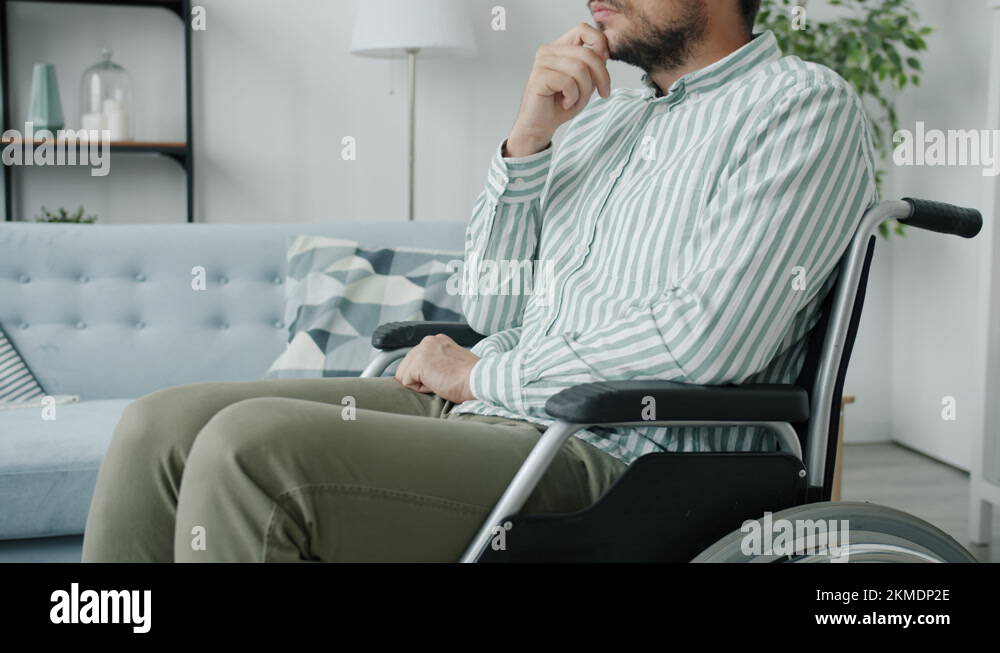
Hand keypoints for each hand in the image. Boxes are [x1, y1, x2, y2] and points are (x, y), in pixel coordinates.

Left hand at [395, 334, 480, 403]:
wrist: (478, 379)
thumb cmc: (471, 377)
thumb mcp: (451, 361)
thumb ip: (436, 361)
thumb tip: (425, 373)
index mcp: (436, 340)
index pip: (417, 359)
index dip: (427, 373)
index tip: (444, 375)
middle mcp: (427, 341)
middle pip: (407, 366)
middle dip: (421, 378)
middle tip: (443, 379)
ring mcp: (421, 351)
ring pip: (404, 375)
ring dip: (421, 383)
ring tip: (441, 381)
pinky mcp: (418, 364)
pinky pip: (407, 383)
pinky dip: (421, 389)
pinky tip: (437, 384)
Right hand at [506, 23, 611, 156]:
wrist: (540, 126)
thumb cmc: (561, 104)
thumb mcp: (586, 82)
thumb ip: (593, 65)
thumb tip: (604, 53)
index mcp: (560, 47)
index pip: (583, 29)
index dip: (600, 43)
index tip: (606, 63)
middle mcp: (549, 51)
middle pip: (587, 53)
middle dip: (601, 76)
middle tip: (603, 93)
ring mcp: (542, 62)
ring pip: (580, 69)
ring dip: (585, 91)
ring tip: (576, 100)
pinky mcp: (539, 77)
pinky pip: (568, 83)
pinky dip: (573, 97)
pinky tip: (565, 103)